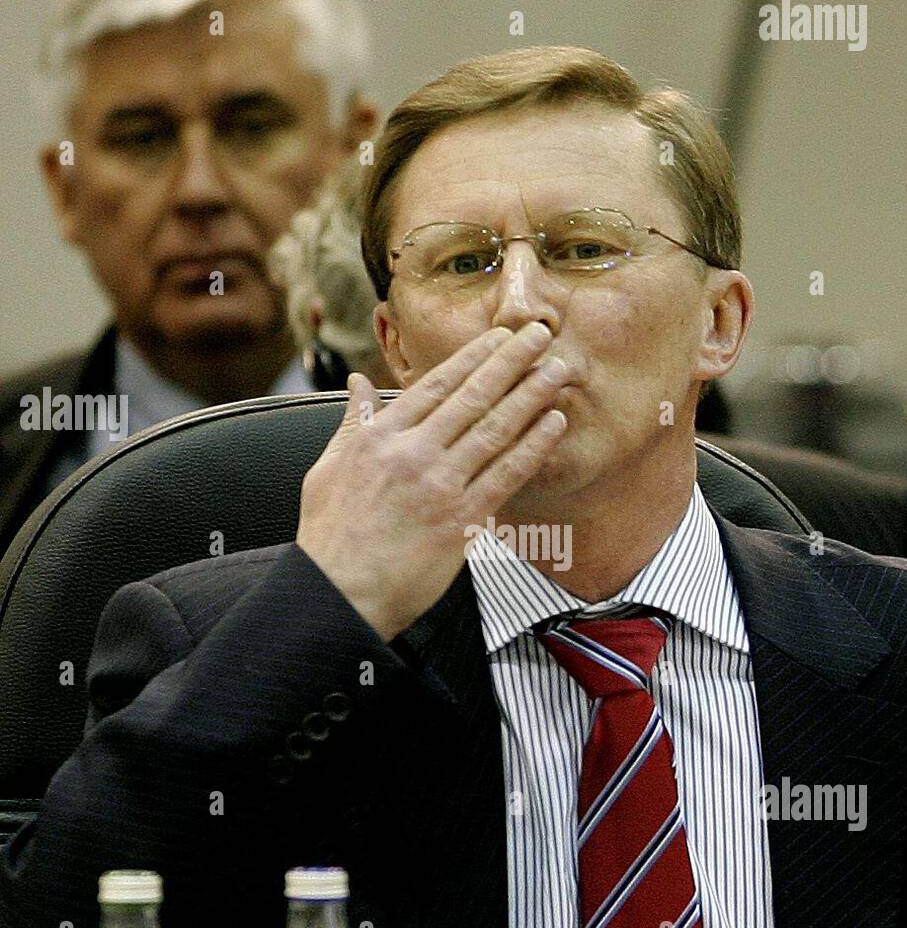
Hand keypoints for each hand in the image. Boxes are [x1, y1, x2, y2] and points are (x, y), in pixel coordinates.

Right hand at [296, 321, 569, 640]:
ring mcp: (440, 485)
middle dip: (512, 361)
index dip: (474, 357)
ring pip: (495, 429)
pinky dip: (533, 447)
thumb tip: (356, 384)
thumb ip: (352, 422)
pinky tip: (554, 424)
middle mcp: (413, 453)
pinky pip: (506, 475)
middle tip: (541, 334)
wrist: (338, 593)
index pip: (437, 384)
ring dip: (531, 396)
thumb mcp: (328, 468)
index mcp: (380, 436)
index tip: (501, 336)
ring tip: (558, 370)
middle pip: (473, 396)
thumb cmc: (331, 535)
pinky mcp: (461, 521)